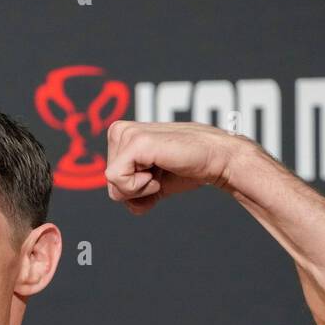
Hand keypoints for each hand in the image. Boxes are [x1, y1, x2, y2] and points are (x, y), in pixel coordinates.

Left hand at [104, 121, 242, 214]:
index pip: (111, 182)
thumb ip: (127, 187)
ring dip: (141, 189)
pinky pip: (118, 179)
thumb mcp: (150, 182)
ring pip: (113, 184)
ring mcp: (127, 133)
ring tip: (161, 169)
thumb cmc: (186, 169)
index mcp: (121, 137)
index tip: (157, 175)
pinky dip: (141, 186)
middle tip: (161, 173)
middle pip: (110, 185)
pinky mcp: (136, 142)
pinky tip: (159, 171)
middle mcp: (121, 131)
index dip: (135, 191)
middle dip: (137, 191)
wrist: (214, 161)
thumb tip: (114, 193)